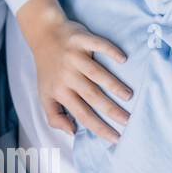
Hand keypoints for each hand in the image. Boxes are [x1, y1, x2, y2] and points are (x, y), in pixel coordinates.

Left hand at [18, 0, 131, 141]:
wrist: (43, 34)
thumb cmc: (48, 69)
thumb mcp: (44, 96)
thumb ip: (54, 116)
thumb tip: (72, 132)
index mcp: (61, 91)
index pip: (82, 114)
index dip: (99, 127)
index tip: (116, 138)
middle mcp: (68, 75)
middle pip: (92, 96)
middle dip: (111, 110)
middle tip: (128, 120)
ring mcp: (74, 57)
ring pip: (96, 73)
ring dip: (113, 84)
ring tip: (129, 95)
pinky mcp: (80, 39)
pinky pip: (98, 45)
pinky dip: (111, 51)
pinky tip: (123, 60)